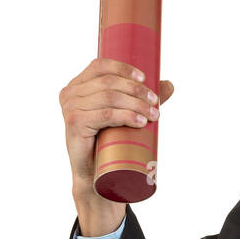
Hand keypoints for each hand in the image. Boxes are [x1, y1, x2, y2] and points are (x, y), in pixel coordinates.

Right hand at [59, 57, 174, 193]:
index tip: (145, 79)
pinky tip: (140, 121)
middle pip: (108, 82)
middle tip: (156, 102)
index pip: (100, 66)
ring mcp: (70, 108)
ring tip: (153, 115)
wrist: (94, 172)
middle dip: (136, 90)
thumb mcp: (126, 113)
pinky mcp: (74, 124)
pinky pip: (105, 115)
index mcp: (79, 85)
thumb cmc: (109, 140)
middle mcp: (70, 93)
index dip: (123, 68)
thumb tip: (169, 85)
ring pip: (109, 97)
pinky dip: (125, 116)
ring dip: (136, 104)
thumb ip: (143, 97)